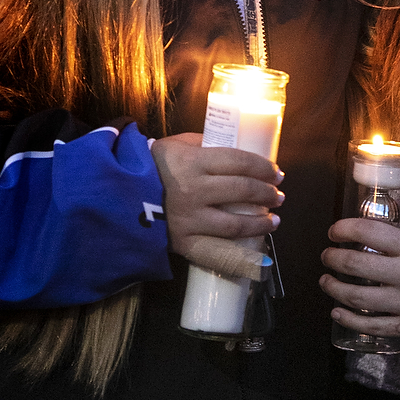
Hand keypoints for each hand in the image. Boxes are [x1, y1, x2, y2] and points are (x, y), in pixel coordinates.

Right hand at [151, 133, 284, 264]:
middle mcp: (194, 190)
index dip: (263, 168)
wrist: (120, 196)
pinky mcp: (184, 243)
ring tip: (274, 220)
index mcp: (194, 162)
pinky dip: (242, 256)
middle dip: (267, 193)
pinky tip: (257, 252)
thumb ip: (206, 143)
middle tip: (279, 195)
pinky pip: (218, 252)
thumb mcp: (178, 144)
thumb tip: (239, 147)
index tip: (277, 173)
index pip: (239, 162)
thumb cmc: (154, 166)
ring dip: (261, 223)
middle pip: (242, 191)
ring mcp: (190, 219)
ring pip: (236, 223)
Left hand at [320, 217, 399, 338]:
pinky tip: (337, 312)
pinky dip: (350, 320)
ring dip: (334, 289)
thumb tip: (367, 233)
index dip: (344, 229)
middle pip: (356, 265)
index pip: (368, 231)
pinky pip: (372, 326)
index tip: (333, 232)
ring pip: (358, 298)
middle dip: (334, 259)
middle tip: (326, 256)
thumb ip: (399, 238)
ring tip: (326, 281)